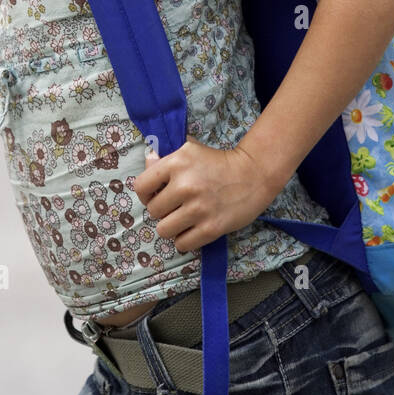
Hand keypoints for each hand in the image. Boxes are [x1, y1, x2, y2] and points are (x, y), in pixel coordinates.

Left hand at [130, 134, 271, 252]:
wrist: (253, 174)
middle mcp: (185, 185)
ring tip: (184, 219)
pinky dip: (185, 240)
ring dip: (172, 227)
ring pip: (163, 230)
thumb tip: (147, 162)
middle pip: (153, 211)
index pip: (141, 186)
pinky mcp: (211, 228)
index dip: (145, 193)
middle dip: (162, 210)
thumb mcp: (190, 150)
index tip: (156, 195)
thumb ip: (165, 157)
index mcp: (177, 162)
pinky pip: (181, 244)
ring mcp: (198, 208)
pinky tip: (193, 229)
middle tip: (176, 206)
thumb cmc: (217, 162)